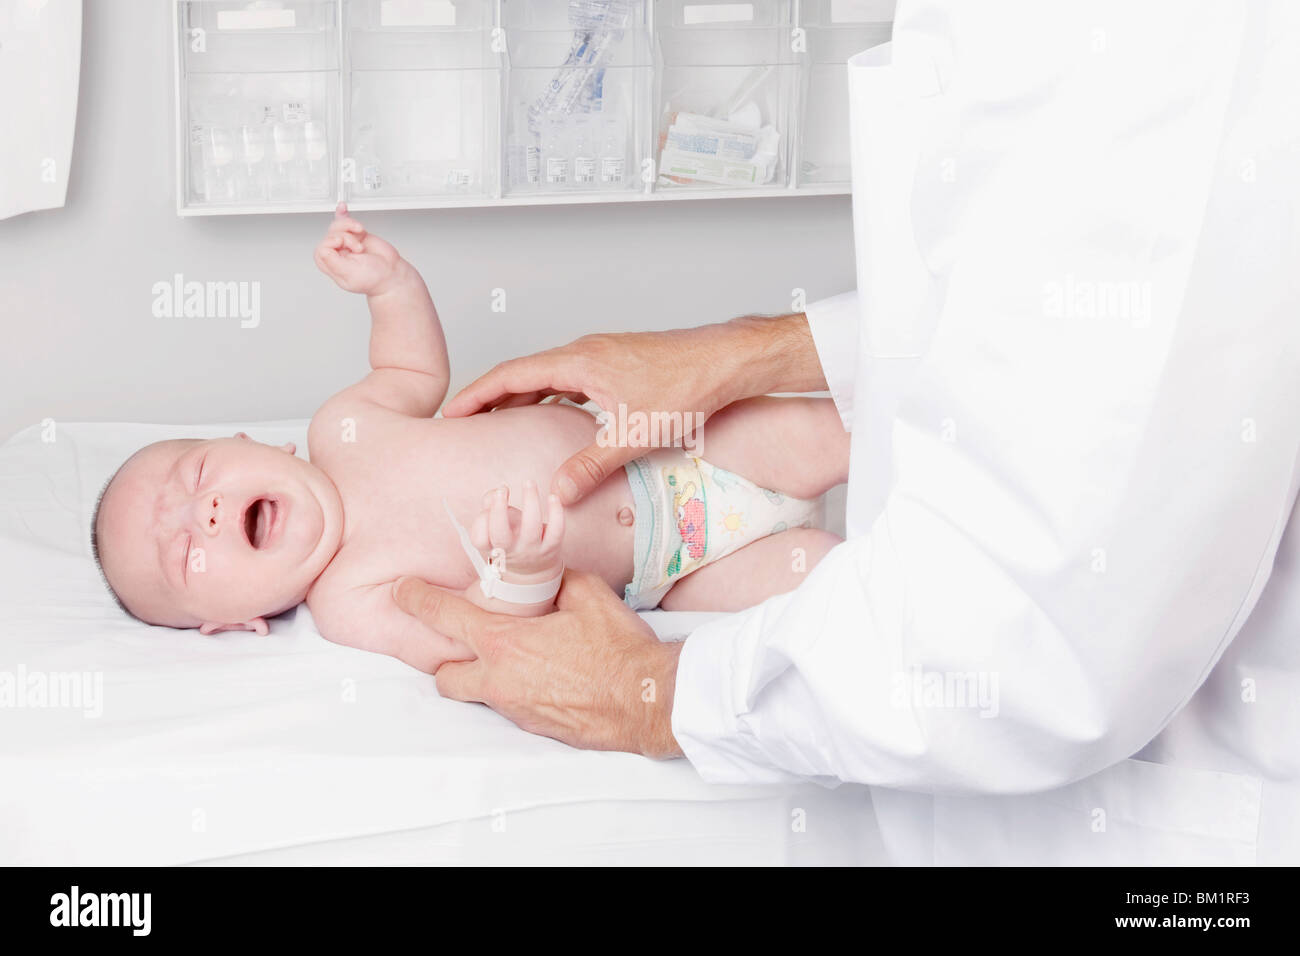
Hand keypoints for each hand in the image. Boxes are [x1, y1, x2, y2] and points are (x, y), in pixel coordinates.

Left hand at [314, 202, 405, 295]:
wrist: (391, 273)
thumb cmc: (374, 278)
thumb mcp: (351, 274)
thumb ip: (333, 262)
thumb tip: (322, 249)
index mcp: (330, 265)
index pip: (322, 248)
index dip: (334, 243)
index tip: (346, 247)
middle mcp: (336, 253)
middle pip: (330, 234)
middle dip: (346, 237)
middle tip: (359, 248)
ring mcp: (346, 243)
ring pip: (338, 225)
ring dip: (349, 225)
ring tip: (360, 232)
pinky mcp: (356, 235)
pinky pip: (345, 221)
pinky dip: (343, 213)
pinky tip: (342, 207)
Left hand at [392, 570, 684, 757]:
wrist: (648, 700)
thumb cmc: (618, 648)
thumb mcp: (587, 594)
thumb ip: (557, 581)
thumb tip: (548, 577)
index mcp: (504, 641)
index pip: (443, 616)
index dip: (415, 600)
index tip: (400, 591)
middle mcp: (500, 680)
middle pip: (445, 675)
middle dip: (445, 660)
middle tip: (462, 645)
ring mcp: (516, 709)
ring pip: (481, 694)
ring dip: (486, 677)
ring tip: (514, 661)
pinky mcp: (537, 728)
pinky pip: (513, 707)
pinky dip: (519, 691)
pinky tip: (547, 679)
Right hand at [441, 315, 822, 505]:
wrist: (729, 360)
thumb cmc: (689, 386)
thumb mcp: (635, 433)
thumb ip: (591, 464)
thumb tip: (557, 491)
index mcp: (579, 361)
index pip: (510, 374)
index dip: (476, 394)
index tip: (451, 412)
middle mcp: (586, 352)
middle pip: (523, 373)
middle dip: (492, 398)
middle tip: (467, 424)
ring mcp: (603, 355)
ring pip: (548, 377)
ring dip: (522, 398)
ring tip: (502, 424)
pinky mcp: (620, 364)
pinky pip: (571, 379)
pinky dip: (552, 397)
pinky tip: (558, 419)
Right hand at [471, 480, 564, 581]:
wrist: (533, 568)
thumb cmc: (508, 536)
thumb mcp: (494, 524)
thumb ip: (489, 503)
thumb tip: (495, 493)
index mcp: (492, 547)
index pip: (480, 539)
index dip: (481, 520)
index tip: (491, 499)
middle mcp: (510, 551)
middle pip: (501, 536)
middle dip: (499, 511)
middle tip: (502, 489)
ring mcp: (532, 550)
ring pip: (531, 528)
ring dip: (530, 502)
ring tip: (528, 483)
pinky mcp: (552, 547)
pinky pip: (556, 531)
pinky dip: (556, 513)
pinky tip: (553, 497)